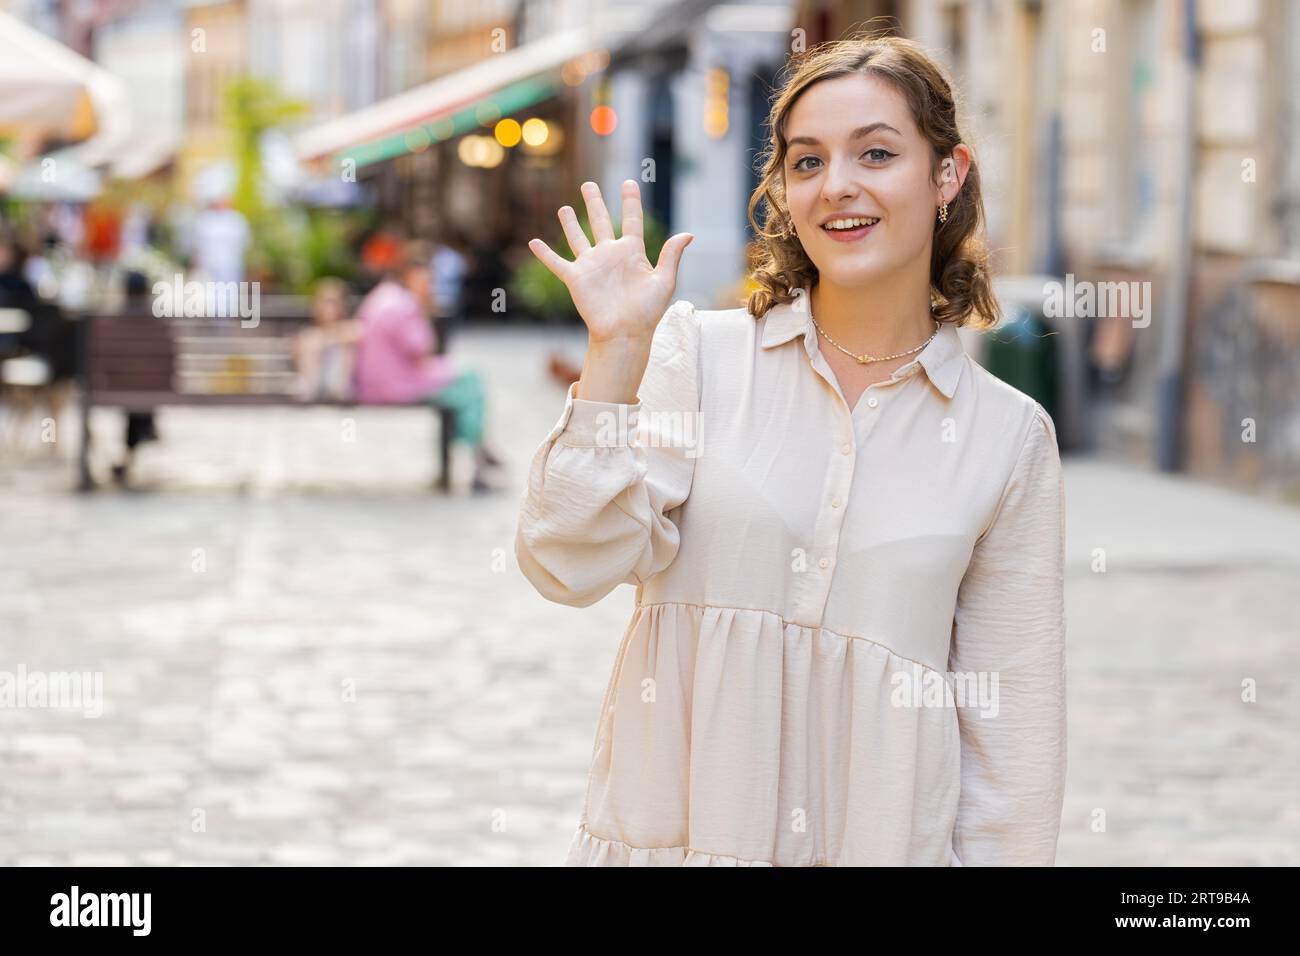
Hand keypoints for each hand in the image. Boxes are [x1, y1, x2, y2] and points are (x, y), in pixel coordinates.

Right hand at [528, 180, 692, 344]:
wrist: (625, 333)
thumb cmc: (648, 311)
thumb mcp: (664, 281)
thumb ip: (671, 256)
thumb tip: (688, 234)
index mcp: (632, 252)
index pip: (632, 220)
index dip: (630, 201)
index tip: (629, 182)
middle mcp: (610, 254)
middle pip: (601, 221)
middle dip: (594, 202)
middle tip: (589, 185)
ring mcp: (592, 265)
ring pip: (578, 238)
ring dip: (570, 223)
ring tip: (564, 209)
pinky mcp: (576, 279)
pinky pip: (557, 263)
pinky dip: (545, 254)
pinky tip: (533, 243)